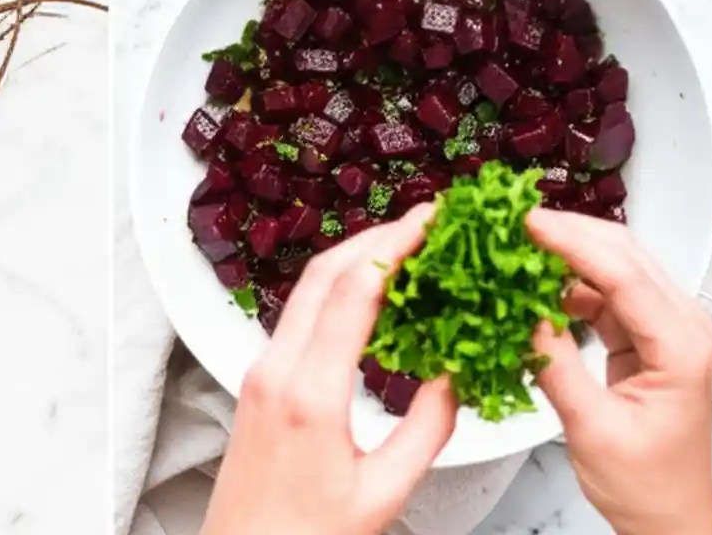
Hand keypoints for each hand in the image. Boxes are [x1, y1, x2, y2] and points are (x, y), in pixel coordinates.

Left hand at [201, 205, 456, 534]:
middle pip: (322, 275)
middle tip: (424, 221)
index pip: (352, 292)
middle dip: (375, 237)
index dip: (395, 246)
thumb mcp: (383, 491)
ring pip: (305, 292)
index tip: (430, 219)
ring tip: (404, 249)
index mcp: (309, 395)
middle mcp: (275, 371)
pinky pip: (297, 318)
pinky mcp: (256, 382)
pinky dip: (335, 293)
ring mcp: (259, 373)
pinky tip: (368, 298)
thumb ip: (425, 429)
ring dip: (353, 260)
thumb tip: (454, 377)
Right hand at [528, 209, 711, 534]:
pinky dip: (564, 284)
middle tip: (512, 222)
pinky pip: (600, 294)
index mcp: (679, 345)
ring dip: (563, 254)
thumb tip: (522, 315)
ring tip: (513, 247)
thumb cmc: (646, 484)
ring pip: (609, 268)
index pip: (621, 273)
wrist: (666, 515)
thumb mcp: (591, 426)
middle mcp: (678, 326)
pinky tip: (531, 286)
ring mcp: (660, 328)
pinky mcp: (639, 336)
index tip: (526, 222)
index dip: (570, 241)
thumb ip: (554, 365)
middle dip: (566, 232)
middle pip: (621, 255)